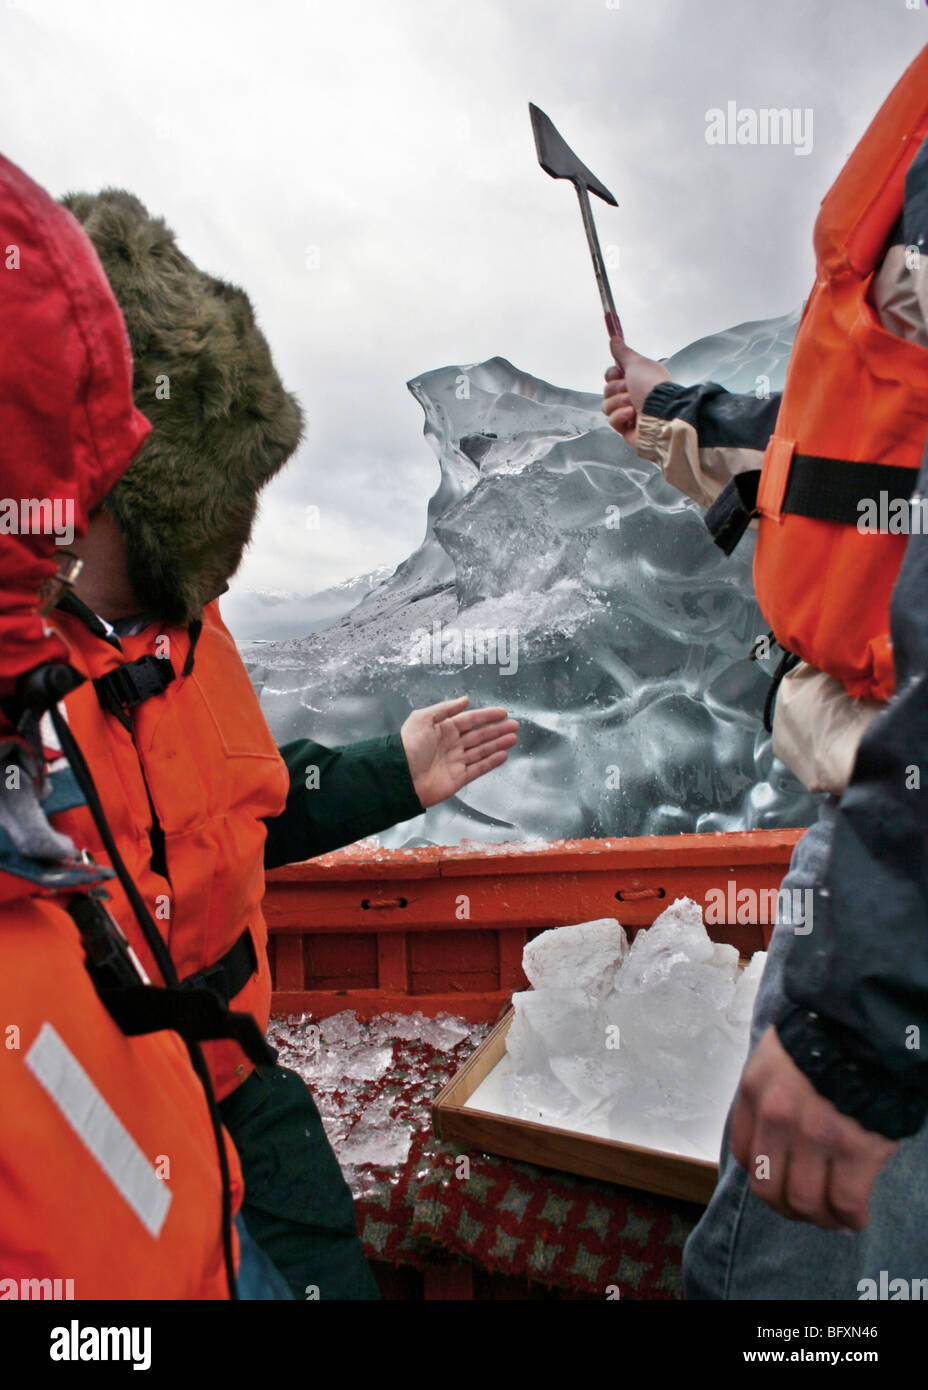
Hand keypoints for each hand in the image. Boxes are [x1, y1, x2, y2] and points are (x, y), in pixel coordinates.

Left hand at [400, 697, 517, 808]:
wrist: (400, 776)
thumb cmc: (409, 746)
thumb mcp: (423, 719)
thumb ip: (445, 709)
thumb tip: (465, 700)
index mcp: (444, 729)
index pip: (470, 720)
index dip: (487, 716)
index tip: (503, 713)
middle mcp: (452, 744)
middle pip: (479, 735)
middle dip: (497, 730)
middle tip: (514, 725)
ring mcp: (456, 761)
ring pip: (482, 750)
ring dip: (498, 744)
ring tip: (513, 738)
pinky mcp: (458, 778)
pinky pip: (478, 768)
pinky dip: (491, 762)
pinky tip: (503, 755)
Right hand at [602, 337, 670, 448]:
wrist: (661, 413)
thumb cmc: (653, 387)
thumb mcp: (637, 363)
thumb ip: (623, 353)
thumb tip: (614, 339)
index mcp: (635, 379)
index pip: (611, 375)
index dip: (612, 374)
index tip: (619, 373)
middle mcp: (632, 395)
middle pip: (607, 390)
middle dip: (616, 389)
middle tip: (629, 390)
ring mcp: (628, 413)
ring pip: (607, 406)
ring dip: (619, 402)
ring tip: (633, 404)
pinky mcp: (626, 429)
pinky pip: (612, 421)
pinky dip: (621, 416)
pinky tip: (633, 415)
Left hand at [729, 1026, 898, 1230]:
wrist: (869, 1027)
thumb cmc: (825, 1037)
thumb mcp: (776, 1055)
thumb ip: (768, 1092)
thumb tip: (773, 1133)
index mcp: (755, 1092)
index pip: (743, 1154)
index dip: (761, 1175)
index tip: (777, 1181)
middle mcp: (778, 1118)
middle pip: (768, 1188)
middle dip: (785, 1207)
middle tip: (803, 1209)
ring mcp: (816, 1136)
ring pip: (805, 1202)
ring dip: (818, 1218)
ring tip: (831, 1217)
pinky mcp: (855, 1150)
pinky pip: (845, 1203)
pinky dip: (850, 1219)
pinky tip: (855, 1218)